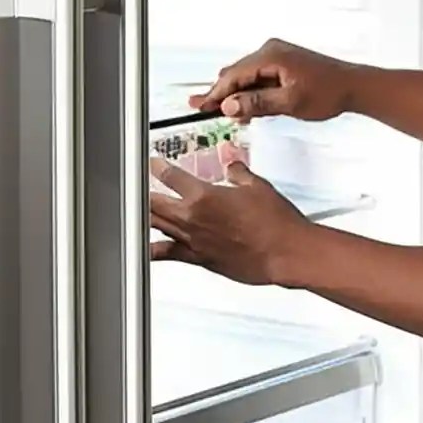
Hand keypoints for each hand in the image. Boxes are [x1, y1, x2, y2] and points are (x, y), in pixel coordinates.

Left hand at [148, 156, 311, 285]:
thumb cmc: (275, 222)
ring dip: (147, 217)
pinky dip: (154, 250)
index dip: (158, 167)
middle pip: (155, 203)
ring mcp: (194, 240)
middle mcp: (193, 218)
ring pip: (158, 226)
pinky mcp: (200, 259)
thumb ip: (238, 173)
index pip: (171, 176)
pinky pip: (169, 254)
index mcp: (205, 195)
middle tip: (138, 186)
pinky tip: (145, 249)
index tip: (154, 163)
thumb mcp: (257, 187)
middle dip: (144, 193)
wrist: (285, 252)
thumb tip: (232, 165)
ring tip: (139, 211)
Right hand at [189, 39, 360, 123]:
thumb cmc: (328, 92)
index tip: (201, 107)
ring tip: (222, 113)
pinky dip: (252, 94)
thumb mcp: (290, 102)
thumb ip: (258, 104)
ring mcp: (277, 57)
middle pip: (237, 74)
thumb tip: (229, 106)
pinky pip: (260, 79)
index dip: (216, 94)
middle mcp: (270, 51)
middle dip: (222, 94)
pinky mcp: (284, 66)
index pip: (234, 75)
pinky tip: (245, 109)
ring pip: (247, 78)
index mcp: (270, 56)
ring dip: (237, 96)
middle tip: (202, 109)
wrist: (354, 87)